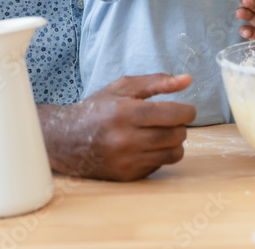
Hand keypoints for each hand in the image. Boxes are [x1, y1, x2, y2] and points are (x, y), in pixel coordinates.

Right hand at [42, 73, 195, 180]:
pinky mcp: (127, 176)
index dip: (187, 111)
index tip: (187, 110)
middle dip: (181, 126)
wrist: (66, 140)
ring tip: (162, 132)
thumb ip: (157, 82)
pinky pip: (160, 165)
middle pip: (176, 135)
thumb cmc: (98, 109)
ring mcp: (126, 161)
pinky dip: (160, 154)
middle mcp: (125, 140)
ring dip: (174, 141)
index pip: (172, 115)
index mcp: (125, 113)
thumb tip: (188, 80)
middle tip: (172, 120)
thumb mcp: (123, 87)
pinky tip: (147, 146)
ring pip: (174, 153)